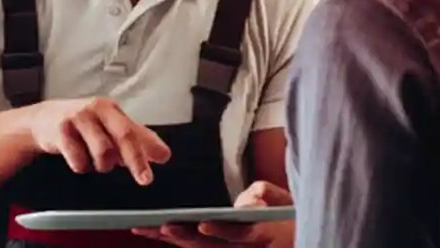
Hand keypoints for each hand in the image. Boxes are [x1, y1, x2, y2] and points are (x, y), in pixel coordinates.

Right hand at [28, 97, 170, 184]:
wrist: (42, 120)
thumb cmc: (81, 124)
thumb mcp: (109, 126)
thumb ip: (137, 139)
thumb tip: (163, 154)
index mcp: (111, 109)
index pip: (135, 130)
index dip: (149, 148)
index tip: (162, 162)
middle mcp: (96, 110)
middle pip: (122, 136)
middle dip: (135, 160)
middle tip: (144, 179)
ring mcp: (77, 119)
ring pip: (101, 151)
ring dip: (102, 164)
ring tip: (96, 161)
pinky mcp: (61, 131)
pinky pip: (78, 159)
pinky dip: (82, 166)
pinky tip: (78, 159)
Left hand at [130, 181, 294, 246]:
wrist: (293, 237)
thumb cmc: (287, 215)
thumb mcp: (284, 201)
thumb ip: (264, 196)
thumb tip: (244, 203)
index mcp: (265, 234)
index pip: (241, 234)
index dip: (222, 230)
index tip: (203, 224)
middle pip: (211, 246)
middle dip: (184, 237)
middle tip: (161, 226)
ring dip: (173, 240)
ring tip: (146, 228)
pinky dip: (177, 240)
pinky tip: (155, 231)